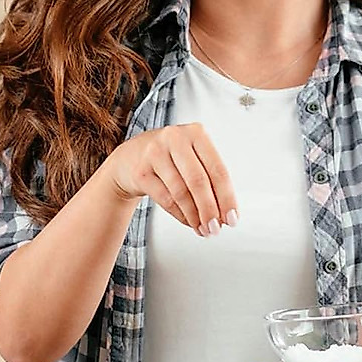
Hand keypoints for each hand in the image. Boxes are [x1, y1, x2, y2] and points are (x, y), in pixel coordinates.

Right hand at [103, 122, 237, 236]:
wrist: (129, 157)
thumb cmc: (169, 158)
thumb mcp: (192, 156)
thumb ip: (210, 178)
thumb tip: (225, 213)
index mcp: (196, 133)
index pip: (217, 169)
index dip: (227, 197)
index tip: (232, 217)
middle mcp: (174, 138)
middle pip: (198, 181)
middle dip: (209, 209)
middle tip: (216, 228)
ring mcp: (155, 153)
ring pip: (180, 192)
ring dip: (194, 216)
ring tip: (202, 228)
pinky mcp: (140, 171)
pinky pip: (165, 199)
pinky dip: (179, 215)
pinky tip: (188, 221)